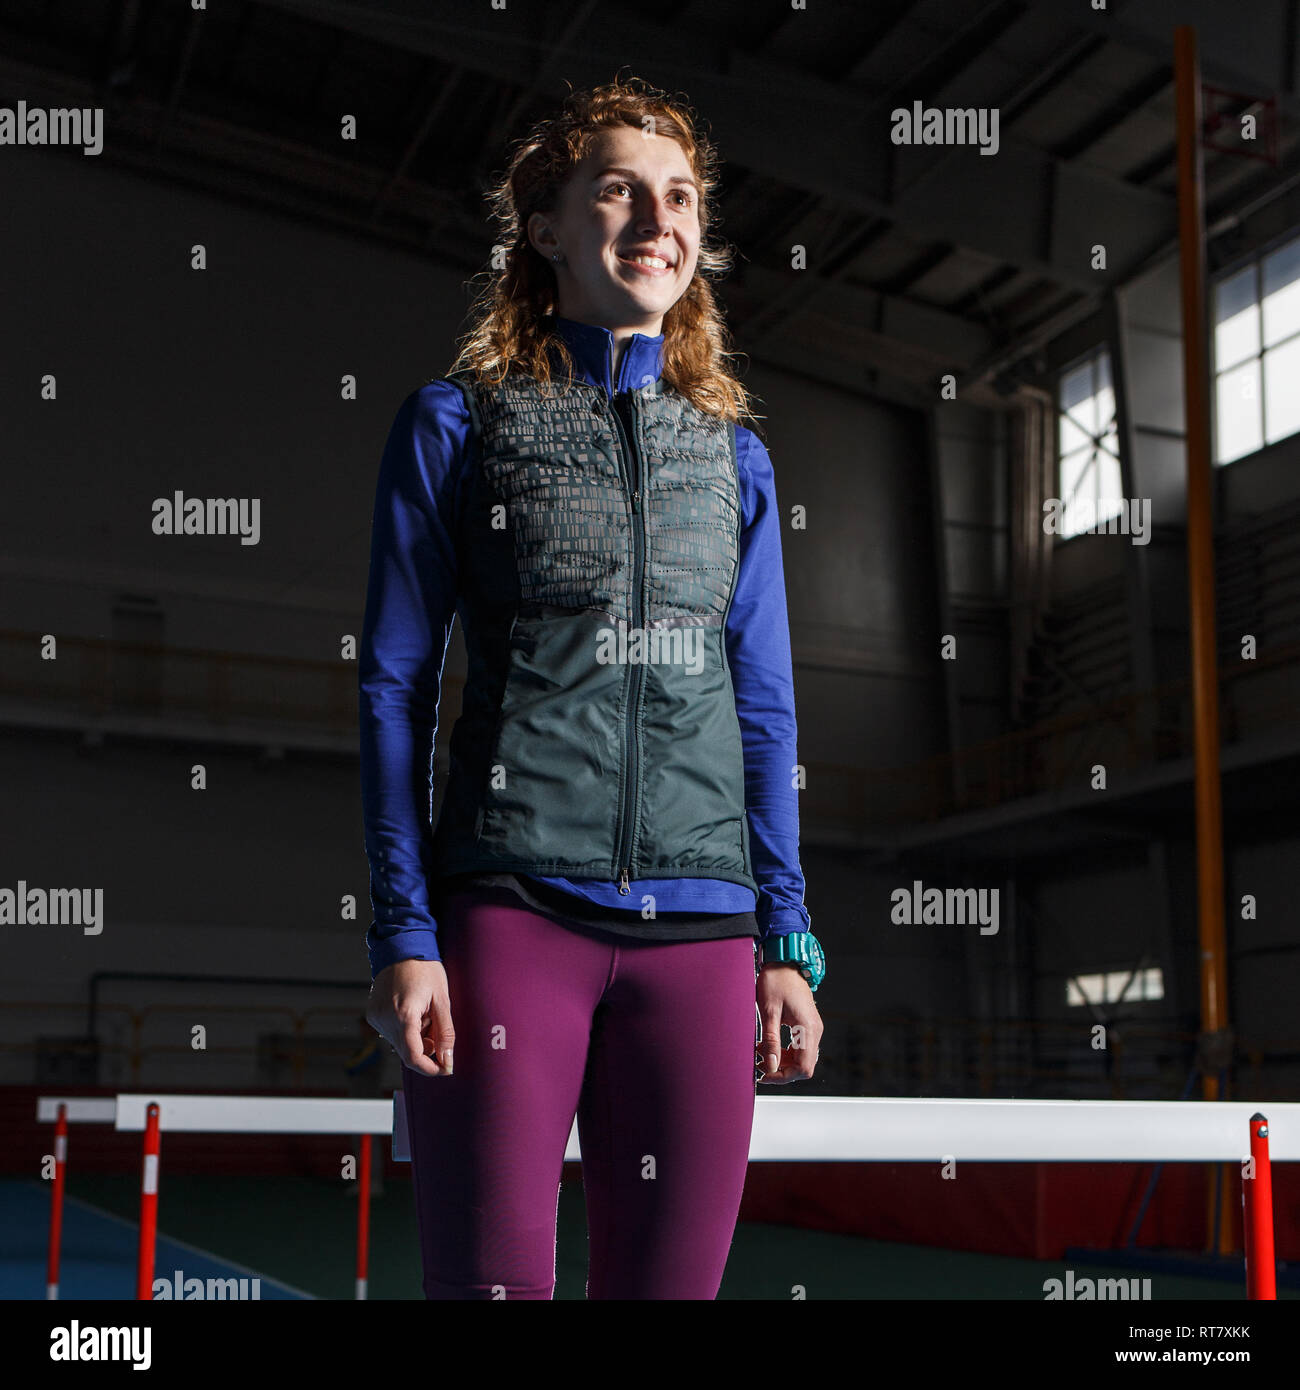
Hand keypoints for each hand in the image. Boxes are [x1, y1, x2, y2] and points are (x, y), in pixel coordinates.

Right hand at [366, 958, 454, 1077]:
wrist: (402, 947)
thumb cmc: (425, 969)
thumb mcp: (442, 999)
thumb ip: (445, 1032)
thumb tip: (447, 1060)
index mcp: (404, 1015)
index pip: (413, 1057)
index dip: (430, 1068)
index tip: (444, 1068)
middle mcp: (385, 1019)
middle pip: (407, 1052)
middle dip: (427, 1050)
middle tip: (438, 1029)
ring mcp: (376, 1017)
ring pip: (400, 1043)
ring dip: (416, 1038)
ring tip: (425, 1013)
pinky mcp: (372, 1014)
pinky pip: (392, 1032)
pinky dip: (406, 1029)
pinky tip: (413, 1010)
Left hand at [755, 963, 822, 1082]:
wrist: (784, 962)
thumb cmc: (775, 981)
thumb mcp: (768, 1010)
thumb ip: (770, 1040)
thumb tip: (770, 1066)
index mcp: (808, 1029)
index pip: (803, 1068)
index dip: (783, 1076)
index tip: (763, 1074)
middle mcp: (815, 1031)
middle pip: (804, 1067)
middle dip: (781, 1070)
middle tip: (758, 1064)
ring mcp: (812, 1028)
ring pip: (801, 1059)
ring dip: (781, 1061)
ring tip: (759, 1052)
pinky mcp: (806, 1026)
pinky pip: (799, 1048)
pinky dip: (783, 1052)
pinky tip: (766, 1044)